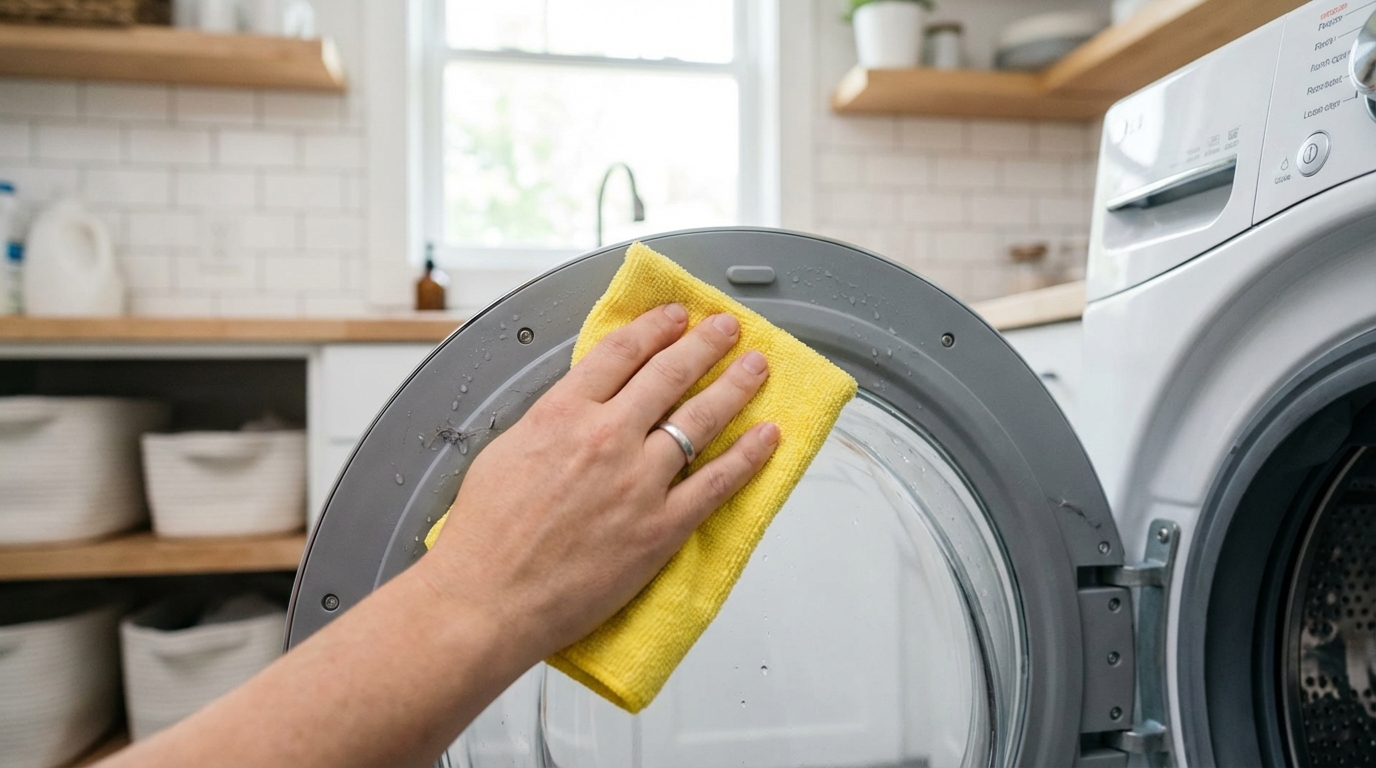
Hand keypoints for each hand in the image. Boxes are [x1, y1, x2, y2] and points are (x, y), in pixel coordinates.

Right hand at [423, 303, 777, 664]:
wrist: (488, 598)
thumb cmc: (484, 537)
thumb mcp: (506, 451)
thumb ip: (551, 422)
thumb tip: (581, 407)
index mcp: (562, 413)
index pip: (621, 352)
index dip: (654, 328)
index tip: (674, 317)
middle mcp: (606, 437)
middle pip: (669, 374)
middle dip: (704, 345)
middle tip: (726, 329)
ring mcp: (639, 481)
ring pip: (701, 419)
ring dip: (734, 386)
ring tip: (755, 367)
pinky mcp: (661, 527)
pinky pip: (718, 482)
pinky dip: (748, 455)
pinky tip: (767, 436)